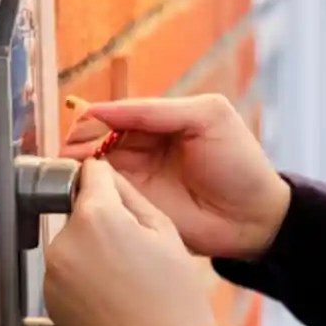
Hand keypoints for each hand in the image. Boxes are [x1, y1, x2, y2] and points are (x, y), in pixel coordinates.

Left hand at [44, 159, 216, 325]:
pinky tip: (111, 295)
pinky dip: (83, 278)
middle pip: (80, 212)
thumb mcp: (165, 231)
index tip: (114, 190)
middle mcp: (65, 242)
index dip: (107, 180)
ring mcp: (53, 274)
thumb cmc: (173, 299)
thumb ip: (131, 196)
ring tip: (124, 277)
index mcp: (96, 217)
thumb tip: (109, 178)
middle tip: (134, 248)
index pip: (91, 173)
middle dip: (102, 221)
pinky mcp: (50, 300)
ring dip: (91, 250)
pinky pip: (67, 273)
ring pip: (73, 243)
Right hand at [61, 95, 290, 260]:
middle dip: (80, 141)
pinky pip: (104, 193)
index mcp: (160, 120)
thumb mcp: (206, 117)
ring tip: (72, 167)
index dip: (97, 118)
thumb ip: (157, 111)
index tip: (82, 127)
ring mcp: (137, 176)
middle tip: (72, 152)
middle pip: (98, 137)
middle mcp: (143, 145)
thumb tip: (106, 109)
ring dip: (78, 164)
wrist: (253, 217)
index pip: (117, 112)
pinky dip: (88, 188)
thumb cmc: (239, 163)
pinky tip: (81, 186)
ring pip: (95, 164)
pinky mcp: (135, 204)